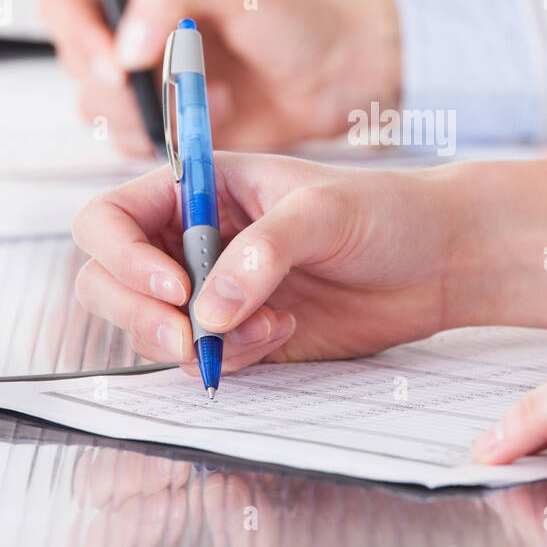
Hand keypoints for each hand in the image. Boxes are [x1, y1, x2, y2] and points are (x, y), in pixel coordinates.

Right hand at [39, 0, 399, 154]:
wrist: (333, 76)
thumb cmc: (294, 19)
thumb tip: (123, 46)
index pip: (64, 1)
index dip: (79, 37)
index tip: (121, 68)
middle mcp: (126, 24)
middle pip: (75, 63)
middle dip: (126, 88)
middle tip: (181, 89)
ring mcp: (140, 76)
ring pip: (97, 108)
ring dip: (154, 114)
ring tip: (216, 99)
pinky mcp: (158, 119)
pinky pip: (128, 141)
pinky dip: (167, 139)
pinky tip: (214, 119)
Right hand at [72, 156, 455, 372]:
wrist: (436, 261)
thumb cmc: (385, 211)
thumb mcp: (322, 212)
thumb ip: (262, 253)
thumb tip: (209, 310)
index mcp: (198, 187)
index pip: (112, 218)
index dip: (123, 256)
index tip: (173, 288)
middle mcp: (193, 237)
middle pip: (110, 280)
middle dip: (139, 314)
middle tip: (189, 338)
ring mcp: (212, 288)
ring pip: (152, 328)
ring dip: (196, 342)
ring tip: (266, 328)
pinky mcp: (239, 333)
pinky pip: (202, 358)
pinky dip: (231, 359)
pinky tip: (284, 332)